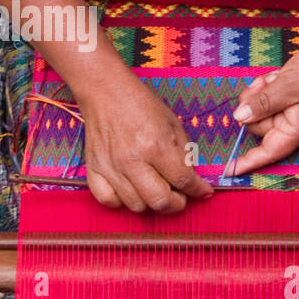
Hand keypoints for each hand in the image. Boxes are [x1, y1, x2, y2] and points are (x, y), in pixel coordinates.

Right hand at [76, 74, 213, 213]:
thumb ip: (184, 154)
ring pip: (136, 206)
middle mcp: (133, 161)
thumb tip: (191, 179)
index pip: (184, 180)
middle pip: (160, 201)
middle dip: (177, 203)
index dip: (198, 190)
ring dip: (151, 203)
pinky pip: (108, 201)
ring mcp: (111, 168)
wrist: (106, 92)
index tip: (203, 191)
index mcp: (156, 145)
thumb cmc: (141, 105)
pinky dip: (121, 202)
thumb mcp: (173, 123)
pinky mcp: (95, 170)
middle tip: (180, 196)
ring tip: (156, 190)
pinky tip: (130, 191)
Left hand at [229, 32, 298, 174]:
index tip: (228, 170)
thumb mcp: (287, 87)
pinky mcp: (287, 98)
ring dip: (259, 93)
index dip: (246, 162)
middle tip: (263, 88)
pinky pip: (265, 98)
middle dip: (253, 106)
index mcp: (297, 131)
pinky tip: (275, 76)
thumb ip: (261, 104)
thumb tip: (239, 118)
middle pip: (257, 126)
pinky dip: (265, 86)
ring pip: (258, 110)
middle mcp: (293, 125)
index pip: (267, 153)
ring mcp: (290, 111)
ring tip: (273, 80)